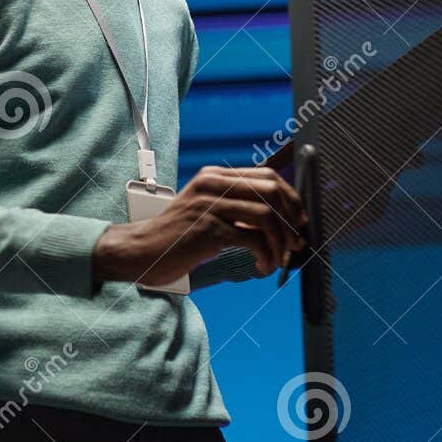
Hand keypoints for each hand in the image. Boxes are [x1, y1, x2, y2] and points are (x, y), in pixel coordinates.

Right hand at [92, 165, 308, 287]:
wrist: (142, 250)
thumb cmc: (177, 236)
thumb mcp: (207, 211)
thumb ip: (236, 208)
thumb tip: (278, 220)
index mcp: (215, 175)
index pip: (267, 176)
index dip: (291, 198)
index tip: (299, 221)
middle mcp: (214, 183)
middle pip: (272, 190)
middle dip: (292, 219)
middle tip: (295, 243)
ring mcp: (210, 204)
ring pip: (266, 215)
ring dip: (281, 241)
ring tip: (278, 259)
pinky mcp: (209, 228)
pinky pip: (252, 239)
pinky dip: (266, 255)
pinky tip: (262, 266)